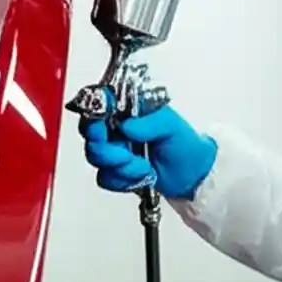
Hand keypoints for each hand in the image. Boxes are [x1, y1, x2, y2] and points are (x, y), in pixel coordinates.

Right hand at [79, 100, 216, 199]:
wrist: (192, 176)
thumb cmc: (186, 145)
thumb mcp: (172, 126)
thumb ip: (150, 122)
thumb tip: (127, 126)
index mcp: (130, 108)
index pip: (100, 102)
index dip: (95, 110)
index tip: (101, 121)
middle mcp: (118, 126)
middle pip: (90, 130)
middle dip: (105, 146)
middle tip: (123, 153)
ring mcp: (115, 148)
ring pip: (96, 156)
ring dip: (120, 166)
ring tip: (142, 166)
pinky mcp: (114, 170)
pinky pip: (104, 177)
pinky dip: (122, 180)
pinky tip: (140, 175)